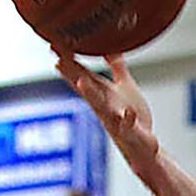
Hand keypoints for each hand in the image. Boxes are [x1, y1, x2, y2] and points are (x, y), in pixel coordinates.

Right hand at [55, 52, 159, 173]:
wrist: (142, 150)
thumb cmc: (132, 120)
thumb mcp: (124, 88)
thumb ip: (116, 67)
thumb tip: (109, 46)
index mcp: (102, 95)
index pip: (81, 75)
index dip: (68, 60)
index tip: (53, 44)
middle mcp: (104, 107)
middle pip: (86, 89)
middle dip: (72, 74)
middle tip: (58, 58)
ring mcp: (116, 121)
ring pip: (101, 108)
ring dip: (91, 95)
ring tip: (81, 81)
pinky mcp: (132, 133)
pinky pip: (129, 127)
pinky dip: (127, 120)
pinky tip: (128, 113)